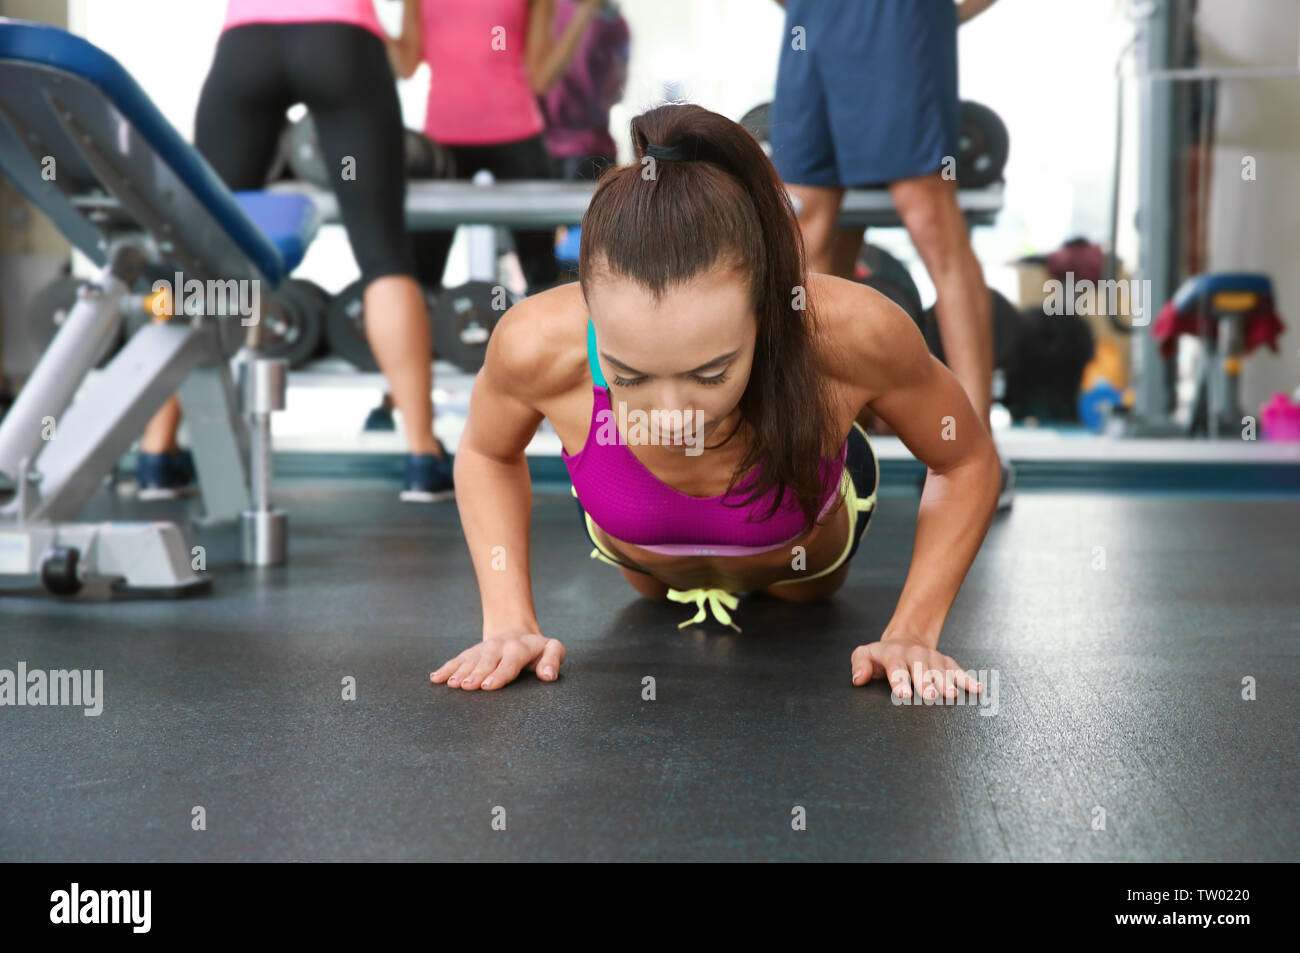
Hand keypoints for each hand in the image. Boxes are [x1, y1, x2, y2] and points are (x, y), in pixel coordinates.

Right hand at [431, 634, 565, 690]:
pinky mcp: (470, 654)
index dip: (499, 673)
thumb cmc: (537, 649)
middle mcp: (498, 647)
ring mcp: (482, 650)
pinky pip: (457, 660)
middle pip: (486, 661)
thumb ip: (553, 660)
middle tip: (466, 686)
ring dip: (459, 672)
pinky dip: (446, 669)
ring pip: (469, 661)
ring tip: (450, 684)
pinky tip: (435, 678)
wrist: (515, 632)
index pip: (510, 662)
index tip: (489, 685)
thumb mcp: (553, 649)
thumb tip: (548, 675)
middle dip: (476, 674)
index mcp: (519, 648)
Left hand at [849, 633, 981, 699]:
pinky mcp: (945, 662)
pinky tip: (977, 689)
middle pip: (921, 669)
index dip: (899, 680)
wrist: (905, 640)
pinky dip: (967, 679)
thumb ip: (859, 665)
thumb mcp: (864, 655)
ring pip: (940, 670)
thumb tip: (858, 678)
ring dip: (946, 682)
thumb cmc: (882, 656)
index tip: (902, 694)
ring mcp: (931, 658)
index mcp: (893, 655)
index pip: (896, 667)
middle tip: (930, 695)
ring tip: (951, 695)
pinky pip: (957, 670)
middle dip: (925, 681)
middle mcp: (914, 655)